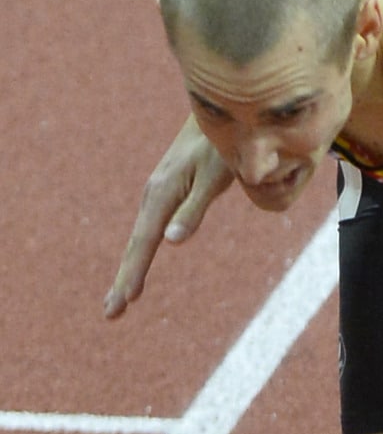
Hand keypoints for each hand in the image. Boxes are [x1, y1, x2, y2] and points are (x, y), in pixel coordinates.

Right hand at [104, 115, 232, 318]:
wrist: (216, 120)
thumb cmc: (221, 149)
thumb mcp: (213, 179)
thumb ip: (194, 210)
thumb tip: (172, 241)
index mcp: (162, 196)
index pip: (146, 242)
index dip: (135, 271)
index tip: (127, 299)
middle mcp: (153, 197)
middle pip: (136, 246)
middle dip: (124, 279)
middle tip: (110, 313)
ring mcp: (157, 196)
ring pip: (140, 240)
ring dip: (129, 270)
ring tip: (119, 300)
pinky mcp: (165, 195)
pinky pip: (148, 230)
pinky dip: (140, 253)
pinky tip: (138, 265)